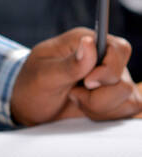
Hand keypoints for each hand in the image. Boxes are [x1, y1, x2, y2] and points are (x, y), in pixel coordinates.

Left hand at [9, 28, 141, 125]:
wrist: (29, 107)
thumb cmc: (31, 86)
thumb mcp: (43, 75)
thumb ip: (69, 64)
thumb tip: (89, 43)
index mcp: (85, 41)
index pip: (120, 49)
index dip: (110, 69)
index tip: (87, 82)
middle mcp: (103, 58)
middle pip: (124, 79)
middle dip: (97, 95)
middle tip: (72, 92)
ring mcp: (112, 78)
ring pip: (128, 98)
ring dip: (99, 107)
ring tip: (76, 99)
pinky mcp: (115, 97)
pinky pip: (127, 109)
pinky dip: (105, 114)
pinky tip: (86, 108)